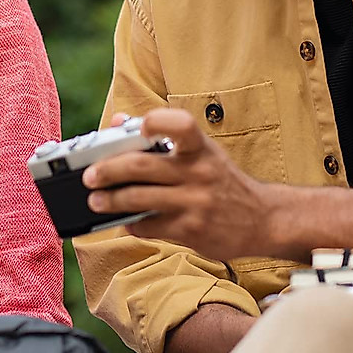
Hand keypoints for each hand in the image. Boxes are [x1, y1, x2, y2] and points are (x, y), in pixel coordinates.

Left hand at [84, 107, 272, 261]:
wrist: (263, 218)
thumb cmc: (221, 179)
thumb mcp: (200, 152)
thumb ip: (161, 136)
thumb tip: (117, 121)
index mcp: (200, 148)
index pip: (180, 125)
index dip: (156, 122)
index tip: (137, 127)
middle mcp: (199, 173)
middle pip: (142, 167)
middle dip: (108, 170)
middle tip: (89, 176)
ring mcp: (196, 203)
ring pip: (139, 199)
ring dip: (110, 201)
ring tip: (95, 201)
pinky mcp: (192, 230)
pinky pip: (150, 226)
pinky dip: (131, 223)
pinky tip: (123, 220)